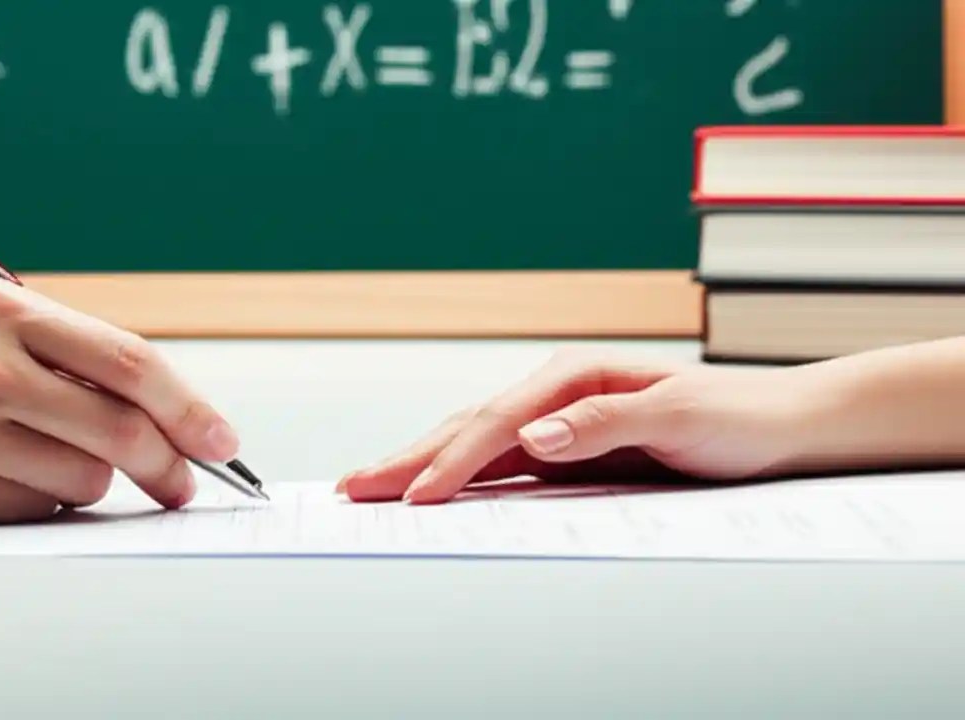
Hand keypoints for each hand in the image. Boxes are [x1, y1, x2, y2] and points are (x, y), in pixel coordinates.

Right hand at [0, 281, 238, 527]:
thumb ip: (57, 350)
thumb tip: (149, 403)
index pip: (127, 359)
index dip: (188, 406)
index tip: (220, 438)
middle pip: (120, 429)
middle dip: (169, 464)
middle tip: (182, 483)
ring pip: (82, 479)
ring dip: (92, 481)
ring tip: (51, 461)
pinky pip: (30, 512)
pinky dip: (42, 504)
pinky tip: (9, 480)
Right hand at [337, 349, 822, 504]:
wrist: (781, 425)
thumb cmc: (739, 416)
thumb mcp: (681, 416)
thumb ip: (605, 422)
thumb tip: (532, 435)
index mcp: (577, 376)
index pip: (498, 423)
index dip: (452, 461)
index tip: (414, 494)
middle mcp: (559, 394)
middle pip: (468, 427)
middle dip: (409, 458)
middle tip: (352, 487)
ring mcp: (559, 422)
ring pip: (475, 443)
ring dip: (422, 465)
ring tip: (372, 485)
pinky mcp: (568, 450)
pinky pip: (501, 465)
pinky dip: (459, 477)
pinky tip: (434, 490)